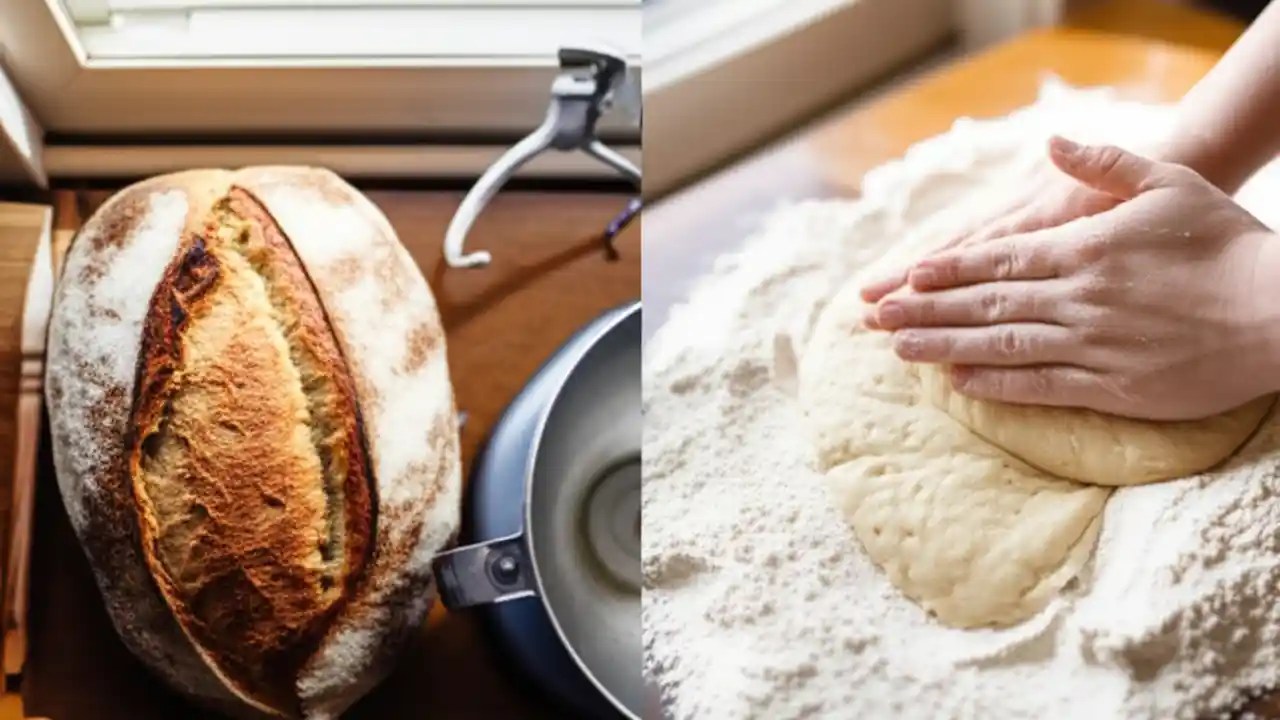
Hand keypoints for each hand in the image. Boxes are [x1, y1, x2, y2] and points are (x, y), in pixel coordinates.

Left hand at [866, 137, 1279, 420]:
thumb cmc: (1229, 243)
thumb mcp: (1170, 183)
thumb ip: (1105, 163)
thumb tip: (1051, 142)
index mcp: (1085, 249)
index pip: (997, 259)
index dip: (947, 270)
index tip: (905, 278)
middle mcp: (1078, 298)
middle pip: (985, 304)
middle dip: (925, 311)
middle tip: (876, 318)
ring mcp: (1092, 344)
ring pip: (1001, 346)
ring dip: (945, 348)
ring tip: (901, 350)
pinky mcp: (1112, 386)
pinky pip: (1041, 386)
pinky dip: (997, 385)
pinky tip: (961, 382)